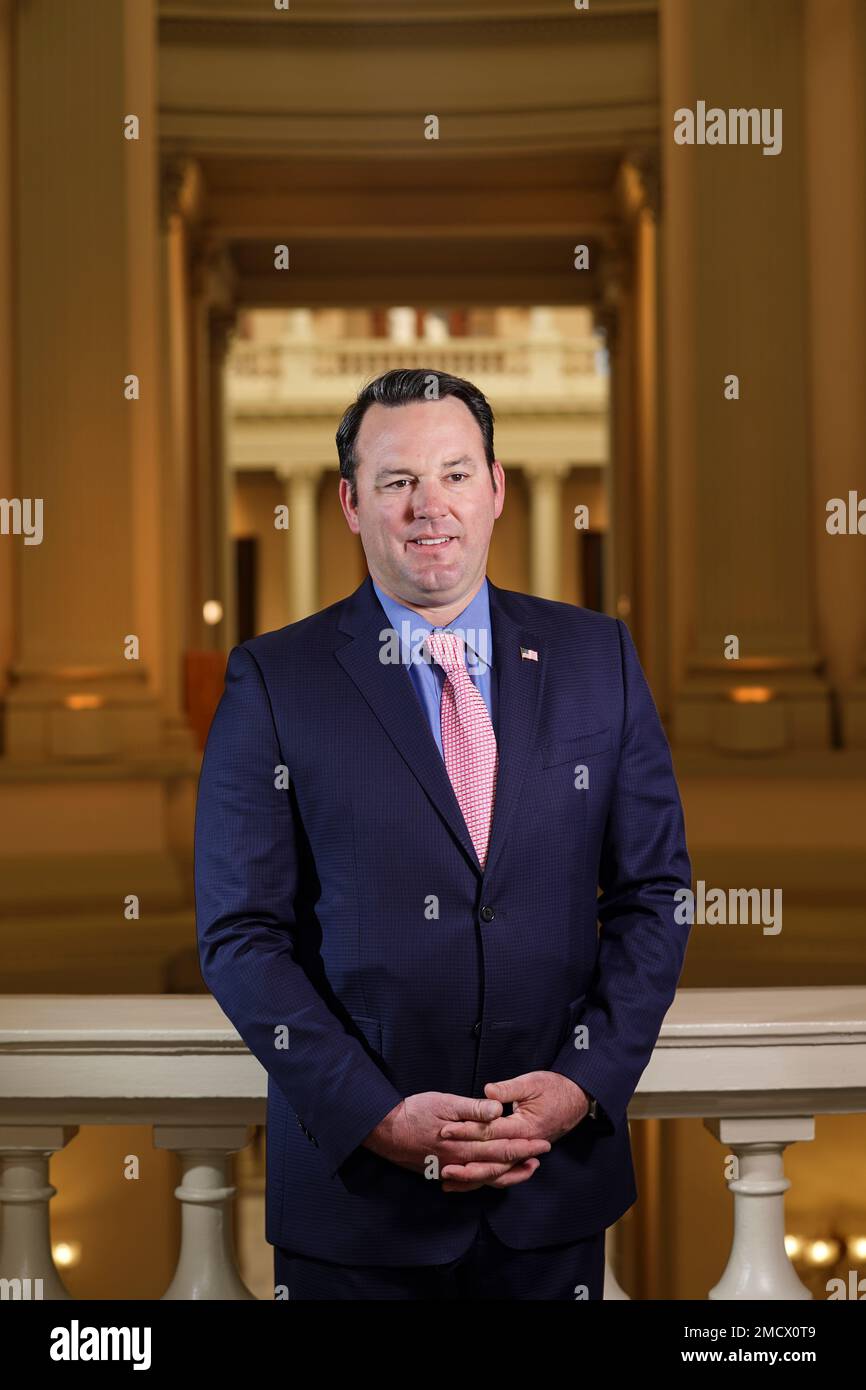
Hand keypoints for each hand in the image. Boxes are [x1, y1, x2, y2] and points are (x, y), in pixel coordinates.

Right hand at [363, 1091, 551, 1192]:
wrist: (387, 1131)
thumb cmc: (415, 1112)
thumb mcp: (444, 1102)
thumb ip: (472, 1108)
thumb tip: (498, 1111)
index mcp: (465, 1143)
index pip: (502, 1146)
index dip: (524, 1145)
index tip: (543, 1142)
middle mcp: (462, 1161)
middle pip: (499, 1163)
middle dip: (523, 1158)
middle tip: (543, 1153)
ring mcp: (452, 1170)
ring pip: (487, 1177)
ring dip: (509, 1173)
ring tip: (527, 1168)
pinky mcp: (443, 1172)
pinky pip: (471, 1182)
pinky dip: (486, 1180)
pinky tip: (493, 1178)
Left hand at [436, 1071, 588, 1187]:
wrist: (577, 1098)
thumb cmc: (555, 1088)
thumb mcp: (532, 1083)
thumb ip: (508, 1089)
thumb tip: (488, 1092)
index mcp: (524, 1127)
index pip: (490, 1131)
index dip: (467, 1130)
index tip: (446, 1130)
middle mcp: (524, 1145)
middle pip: (491, 1159)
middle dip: (466, 1163)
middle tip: (443, 1167)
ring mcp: (524, 1154)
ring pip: (496, 1172)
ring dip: (473, 1178)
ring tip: (449, 1182)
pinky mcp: (522, 1155)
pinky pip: (503, 1172)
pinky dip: (485, 1178)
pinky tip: (467, 1181)